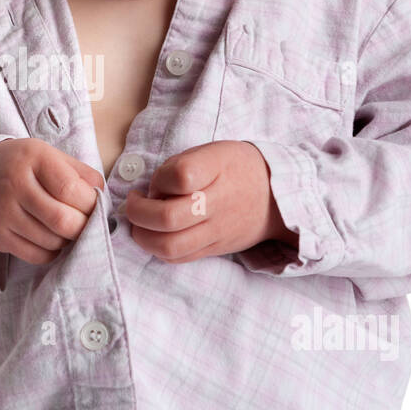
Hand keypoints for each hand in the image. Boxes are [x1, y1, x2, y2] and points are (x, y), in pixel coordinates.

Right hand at [0, 139, 104, 264]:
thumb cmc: (25, 165)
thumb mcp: (53, 156)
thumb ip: (82, 174)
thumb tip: (102, 199)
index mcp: (32, 159)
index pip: (70, 190)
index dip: (90, 203)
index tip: (94, 205)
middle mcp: (13, 185)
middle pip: (61, 221)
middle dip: (83, 226)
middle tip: (85, 222)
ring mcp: (2, 213)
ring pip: (51, 242)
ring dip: (68, 239)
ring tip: (66, 227)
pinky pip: (36, 255)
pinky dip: (52, 252)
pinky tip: (51, 237)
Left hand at [122, 140, 296, 262]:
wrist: (275, 196)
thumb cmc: (234, 168)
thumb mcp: (210, 151)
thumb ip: (177, 167)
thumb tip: (150, 195)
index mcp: (218, 167)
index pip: (181, 176)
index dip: (159, 179)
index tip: (157, 179)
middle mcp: (220, 202)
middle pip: (169, 217)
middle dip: (138, 212)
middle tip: (134, 203)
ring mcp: (219, 230)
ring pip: (170, 246)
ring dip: (143, 236)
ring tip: (140, 223)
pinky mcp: (216, 249)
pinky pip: (179, 258)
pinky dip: (158, 249)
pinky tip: (156, 234)